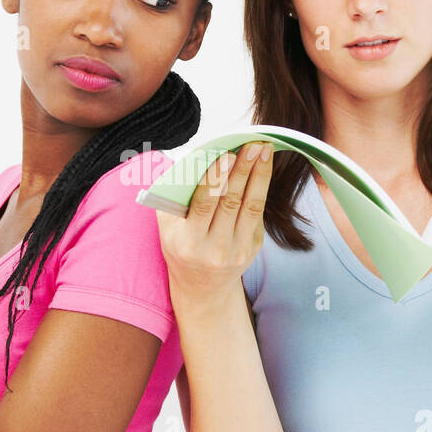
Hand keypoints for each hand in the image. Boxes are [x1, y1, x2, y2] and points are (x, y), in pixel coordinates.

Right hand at [155, 141, 273, 300]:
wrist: (201, 286)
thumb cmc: (180, 246)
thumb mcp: (168, 227)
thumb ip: (174, 198)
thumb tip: (193, 162)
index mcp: (187, 241)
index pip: (204, 205)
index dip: (217, 179)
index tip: (227, 155)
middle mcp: (214, 248)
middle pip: (231, 202)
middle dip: (243, 170)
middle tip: (252, 145)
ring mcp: (236, 250)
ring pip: (250, 206)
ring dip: (259, 175)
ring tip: (263, 150)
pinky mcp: (252, 248)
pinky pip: (257, 214)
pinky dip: (260, 189)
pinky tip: (262, 168)